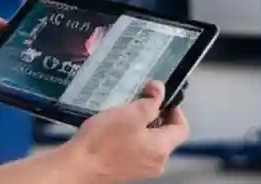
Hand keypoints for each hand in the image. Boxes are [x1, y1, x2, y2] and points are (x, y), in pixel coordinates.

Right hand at [63, 81, 190, 183]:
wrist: (79, 165)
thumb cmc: (105, 139)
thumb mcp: (130, 114)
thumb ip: (150, 101)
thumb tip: (160, 89)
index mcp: (162, 149)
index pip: (182, 128)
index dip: (175, 110)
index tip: (160, 97)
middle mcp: (157, 162)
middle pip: (166, 136)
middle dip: (157, 116)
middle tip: (140, 101)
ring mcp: (142, 169)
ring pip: (151, 142)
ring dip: (143, 126)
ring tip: (126, 114)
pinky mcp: (128, 170)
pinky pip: (138, 150)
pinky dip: (133, 137)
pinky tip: (116, 129)